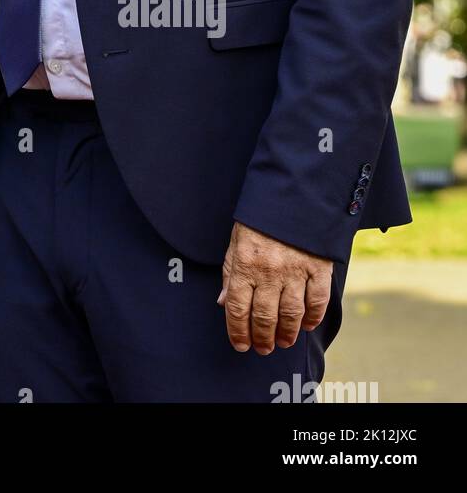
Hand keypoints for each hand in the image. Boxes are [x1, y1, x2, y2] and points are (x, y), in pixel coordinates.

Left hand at [218, 221, 333, 353]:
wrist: (292, 194)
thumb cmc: (260, 220)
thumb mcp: (236, 241)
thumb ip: (230, 272)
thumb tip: (223, 303)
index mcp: (245, 263)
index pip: (236, 307)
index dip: (237, 330)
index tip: (240, 344)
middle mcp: (268, 271)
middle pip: (264, 316)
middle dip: (262, 337)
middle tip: (263, 348)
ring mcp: (295, 271)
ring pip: (291, 314)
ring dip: (286, 334)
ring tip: (283, 341)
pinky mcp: (318, 268)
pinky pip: (317, 301)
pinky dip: (313, 318)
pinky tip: (306, 325)